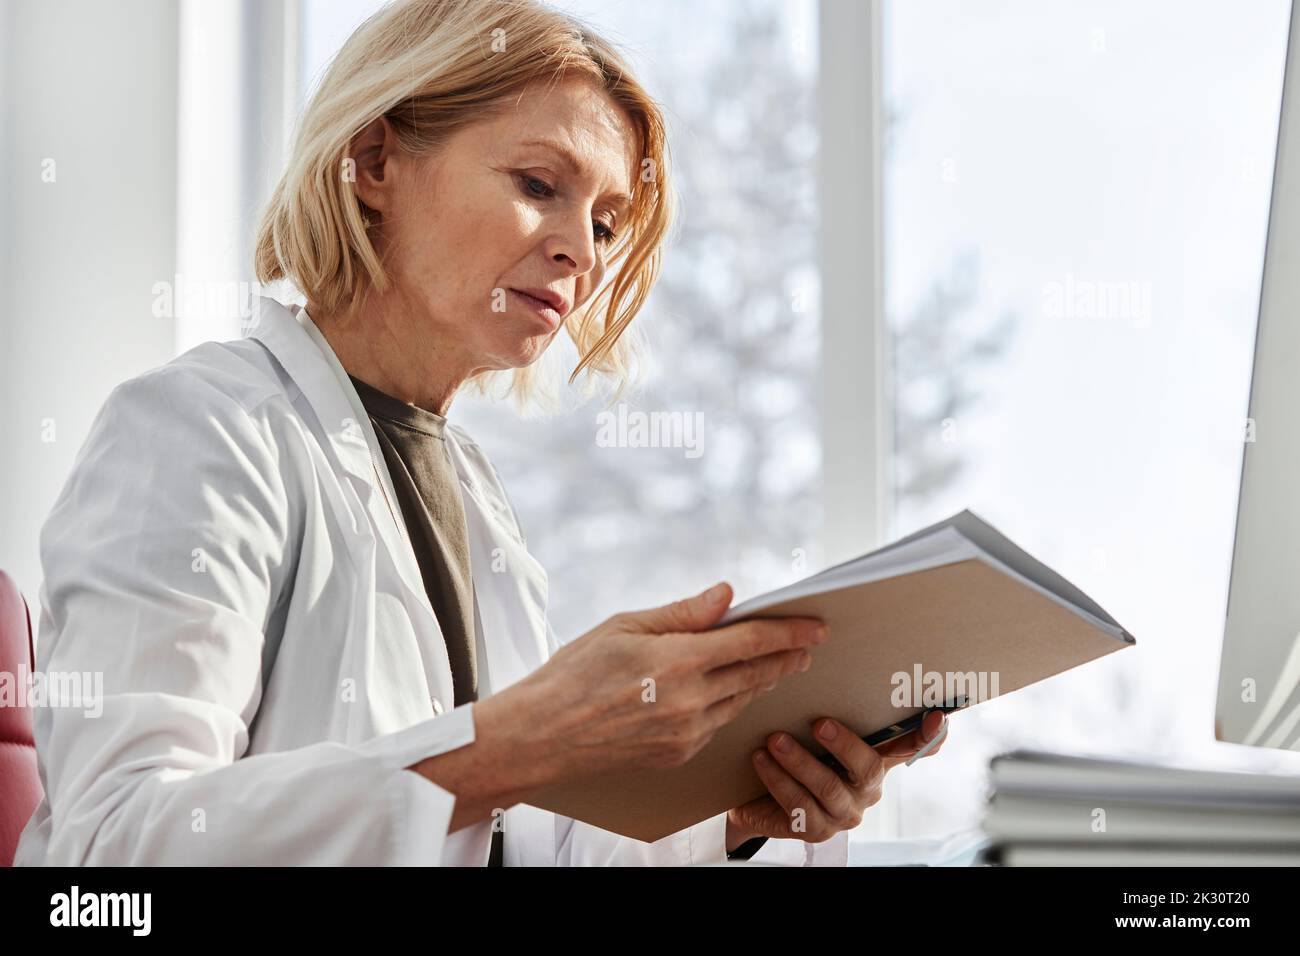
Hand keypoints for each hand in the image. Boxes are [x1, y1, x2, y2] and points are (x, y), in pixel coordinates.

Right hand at [475, 581, 826, 788]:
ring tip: (779, 663)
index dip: (788, 632)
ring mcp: (686, 733)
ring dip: (763, 681)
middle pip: (756, 674)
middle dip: (786, 657)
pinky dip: (732, 704)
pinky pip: (718, 724)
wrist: (542, 735)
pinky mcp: (678, 755)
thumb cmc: (574, 673)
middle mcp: (689, 701)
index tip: (814, 626)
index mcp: (677, 661)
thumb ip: (683, 613)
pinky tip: (736, 691)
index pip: (750, 641)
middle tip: (809, 644)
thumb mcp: (625, 627)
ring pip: (741, 702)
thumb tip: (726, 595)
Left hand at [725, 710, 948, 849]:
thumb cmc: (797, 753)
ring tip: (774, 740)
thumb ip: (836, 707)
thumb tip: (838, 657)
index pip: (910, 748)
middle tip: (818, 723)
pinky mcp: (815, 830)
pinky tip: (761, 760)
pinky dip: (778, 780)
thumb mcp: (816, 730)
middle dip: (844, 744)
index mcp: (875, 760)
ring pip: (828, 788)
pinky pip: (798, 806)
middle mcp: (866, 789)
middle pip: (868, 768)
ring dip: (799, 762)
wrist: (759, 796)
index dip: (927, 736)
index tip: (937, 716)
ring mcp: (842, 813)